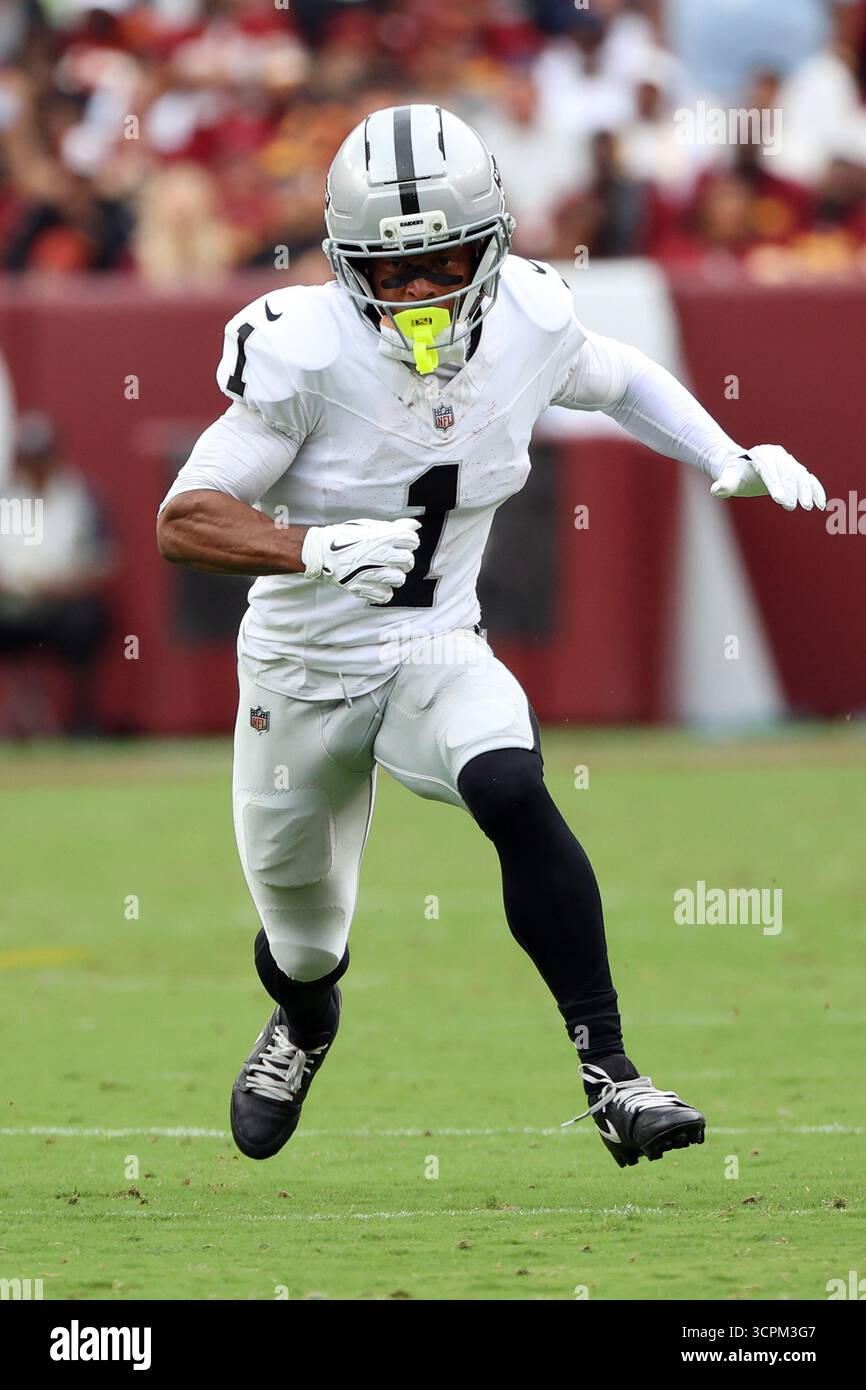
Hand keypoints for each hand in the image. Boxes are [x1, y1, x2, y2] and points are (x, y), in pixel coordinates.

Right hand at [301, 517, 420, 603]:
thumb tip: (415, 526)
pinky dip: (384, 590)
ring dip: (394, 576)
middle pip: (408, 561)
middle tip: (393, 559)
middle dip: (404, 560)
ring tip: (384, 571)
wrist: (320, 552)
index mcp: (382, 537)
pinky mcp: (363, 588)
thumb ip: (393, 528)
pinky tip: (377, 582)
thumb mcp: (369, 527)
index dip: (408, 542)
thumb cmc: (344, 538)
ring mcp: (371, 573)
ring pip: (399, 579)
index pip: (411, 541)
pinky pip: (386, 595)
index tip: (401, 544)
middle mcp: (379, 555)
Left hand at [710, 445, 825, 510]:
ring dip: (806, 491)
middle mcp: (777, 455)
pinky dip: (815, 489)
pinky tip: (821, 504)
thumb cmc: (734, 475)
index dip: (775, 485)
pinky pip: (809, 479)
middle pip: (787, 472)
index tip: (780, 500)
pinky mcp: (796, 469)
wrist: (742, 468)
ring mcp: (788, 461)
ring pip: (801, 475)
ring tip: (810, 507)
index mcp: (761, 455)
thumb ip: (723, 485)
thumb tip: (715, 490)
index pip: (770, 471)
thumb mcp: (728, 479)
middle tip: (791, 507)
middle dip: (791, 490)